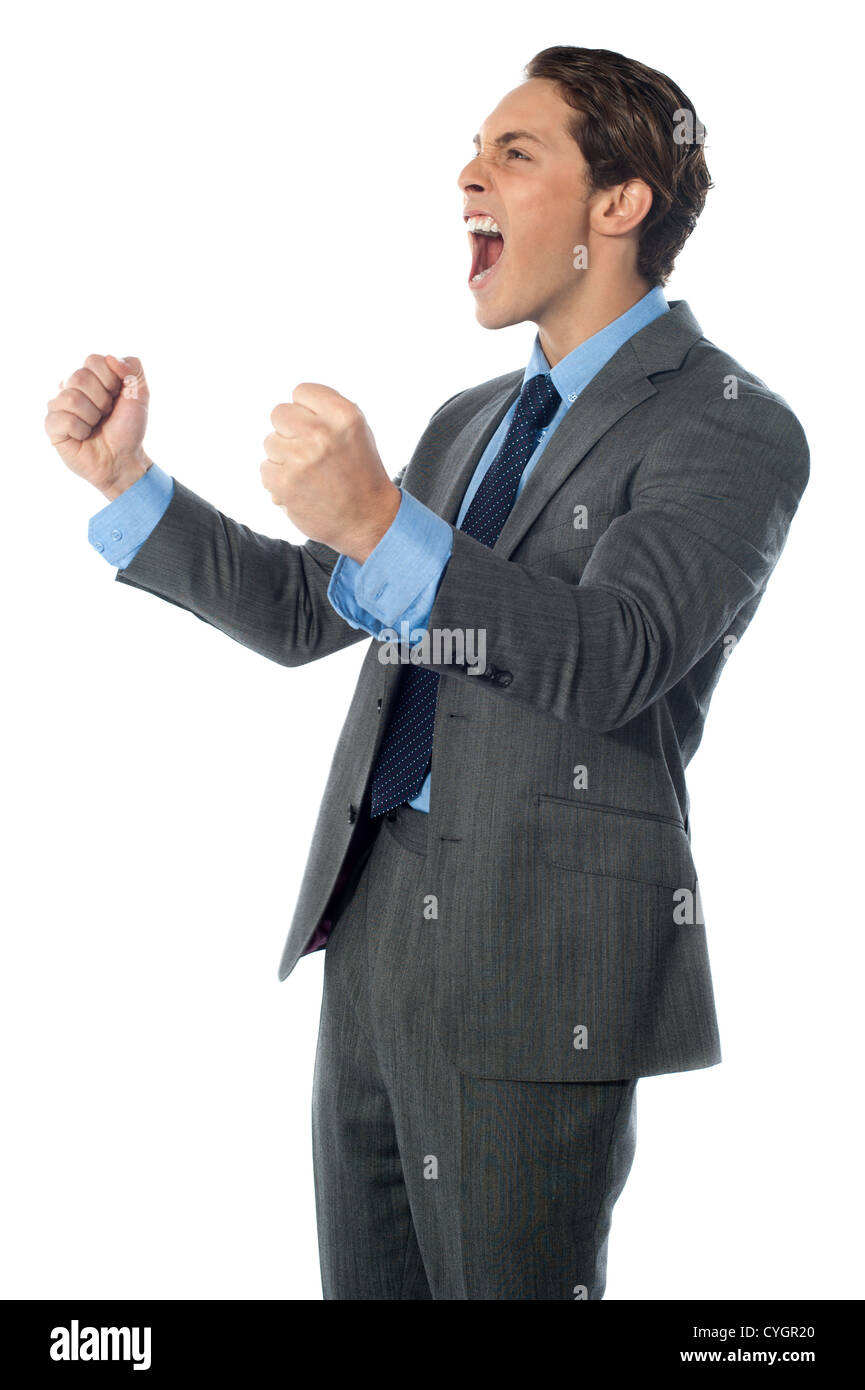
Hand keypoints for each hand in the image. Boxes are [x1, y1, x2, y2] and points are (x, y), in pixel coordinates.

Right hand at [45, 353, 151, 498]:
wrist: (123, 459)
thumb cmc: (128, 428)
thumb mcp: (140, 395)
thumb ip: (133, 369)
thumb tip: (111, 358)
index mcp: (91, 376)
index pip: (93, 360)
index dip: (110, 381)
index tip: (117, 397)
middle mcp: (71, 386)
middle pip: (79, 376)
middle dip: (102, 400)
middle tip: (106, 414)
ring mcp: (58, 405)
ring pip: (71, 398)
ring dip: (92, 416)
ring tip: (95, 425)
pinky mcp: (52, 425)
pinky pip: (63, 419)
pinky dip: (81, 430)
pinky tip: (83, 436)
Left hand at [261, 383, 399, 561]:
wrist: (368, 520)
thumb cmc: (361, 474)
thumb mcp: (357, 431)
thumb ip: (327, 412)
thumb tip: (293, 405)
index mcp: (343, 415)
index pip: (302, 392)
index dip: (306, 411)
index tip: (316, 429)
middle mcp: (322, 433)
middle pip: (279, 413)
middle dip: (289, 431)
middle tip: (308, 451)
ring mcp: (301, 458)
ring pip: (270, 442)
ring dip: (283, 457)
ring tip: (308, 473)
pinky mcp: (286, 483)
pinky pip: (265, 469)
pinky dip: (278, 480)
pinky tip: (300, 488)